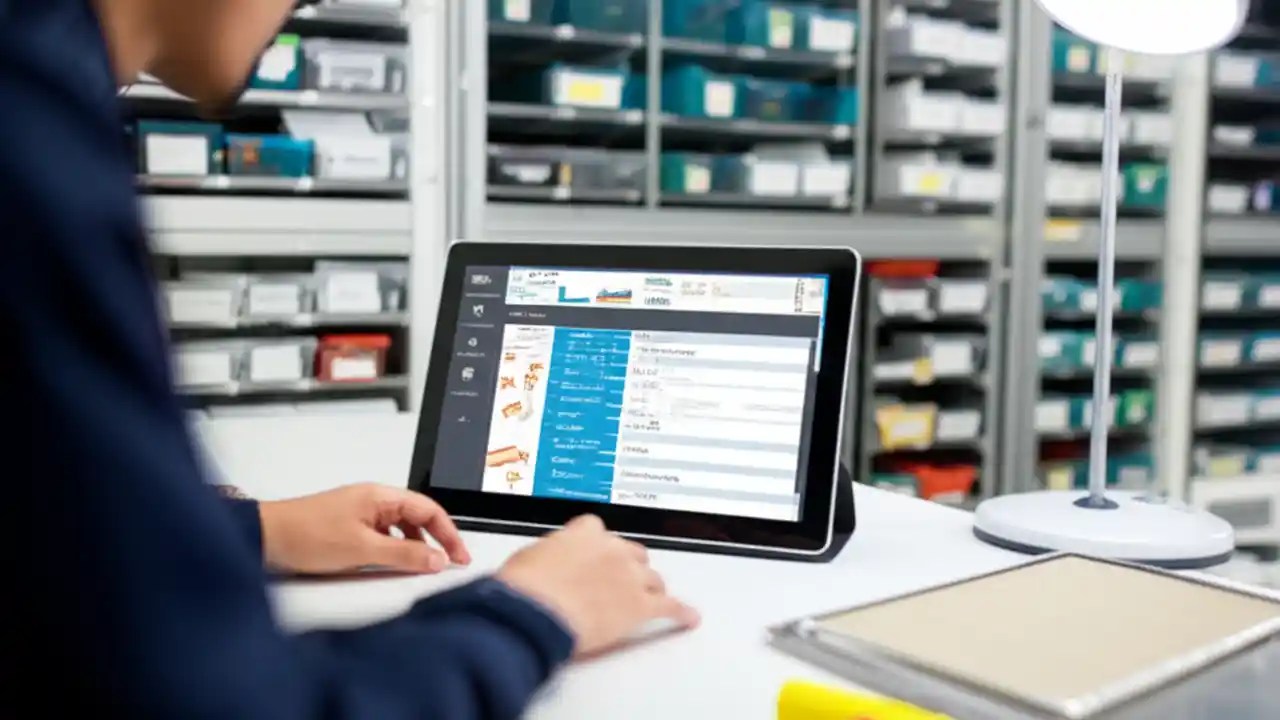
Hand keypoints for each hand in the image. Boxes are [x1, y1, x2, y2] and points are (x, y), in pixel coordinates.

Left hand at [258, 484, 469, 574]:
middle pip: (418, 516)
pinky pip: (383, 535)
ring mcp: (360, 512)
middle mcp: (372, 500)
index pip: (429, 509)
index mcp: (380, 496)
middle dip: (436, 540)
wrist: (264, 537)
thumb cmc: (305, 534)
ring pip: (400, 527)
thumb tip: (436, 560)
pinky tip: (392, 565)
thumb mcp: (362, 549)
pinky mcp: (349, 527)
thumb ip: (403, 555)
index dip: (449, 533)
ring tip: (422, 568)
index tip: (459, 556)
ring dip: (415, 546)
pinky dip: (395, 550)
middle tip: (448, 563)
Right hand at [496, 515, 699, 656]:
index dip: (598, 547)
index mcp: (585, 533)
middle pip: (632, 554)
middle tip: (620, 580)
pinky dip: (680, 613)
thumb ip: (549, 557)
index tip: (596, 554)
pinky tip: (688, 617)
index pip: (600, 531)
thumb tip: (546, 565)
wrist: (533, 611)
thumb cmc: (524, 588)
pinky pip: (668, 607)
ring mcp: (629, 577)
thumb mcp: (530, 557)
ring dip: (649, 588)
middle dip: (628, 566)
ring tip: (651, 597)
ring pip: (652, 579)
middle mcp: (612, 550)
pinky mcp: (639, 606)